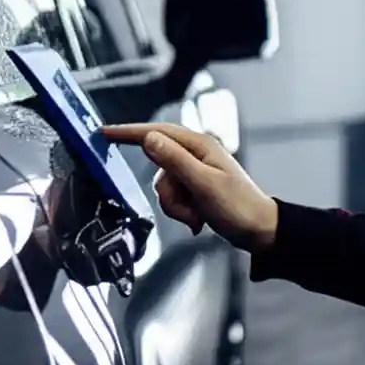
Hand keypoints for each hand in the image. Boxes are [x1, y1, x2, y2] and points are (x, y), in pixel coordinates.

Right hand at [101, 123, 278, 252]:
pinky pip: (172, 196)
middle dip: (168, 193)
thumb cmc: (238, 207)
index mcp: (199, 145)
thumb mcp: (203, 184)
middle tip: (186, 208)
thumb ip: (174, 160)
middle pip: (158, 166)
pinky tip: (198, 219)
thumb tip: (148, 138)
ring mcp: (194, 171)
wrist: (261, 232)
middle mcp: (195, 153)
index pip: (156, 132)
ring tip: (197, 216)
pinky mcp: (194, 187)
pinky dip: (181, 211)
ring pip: (163, 185)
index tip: (103, 133)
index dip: (128, 132)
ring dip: (176, 205)